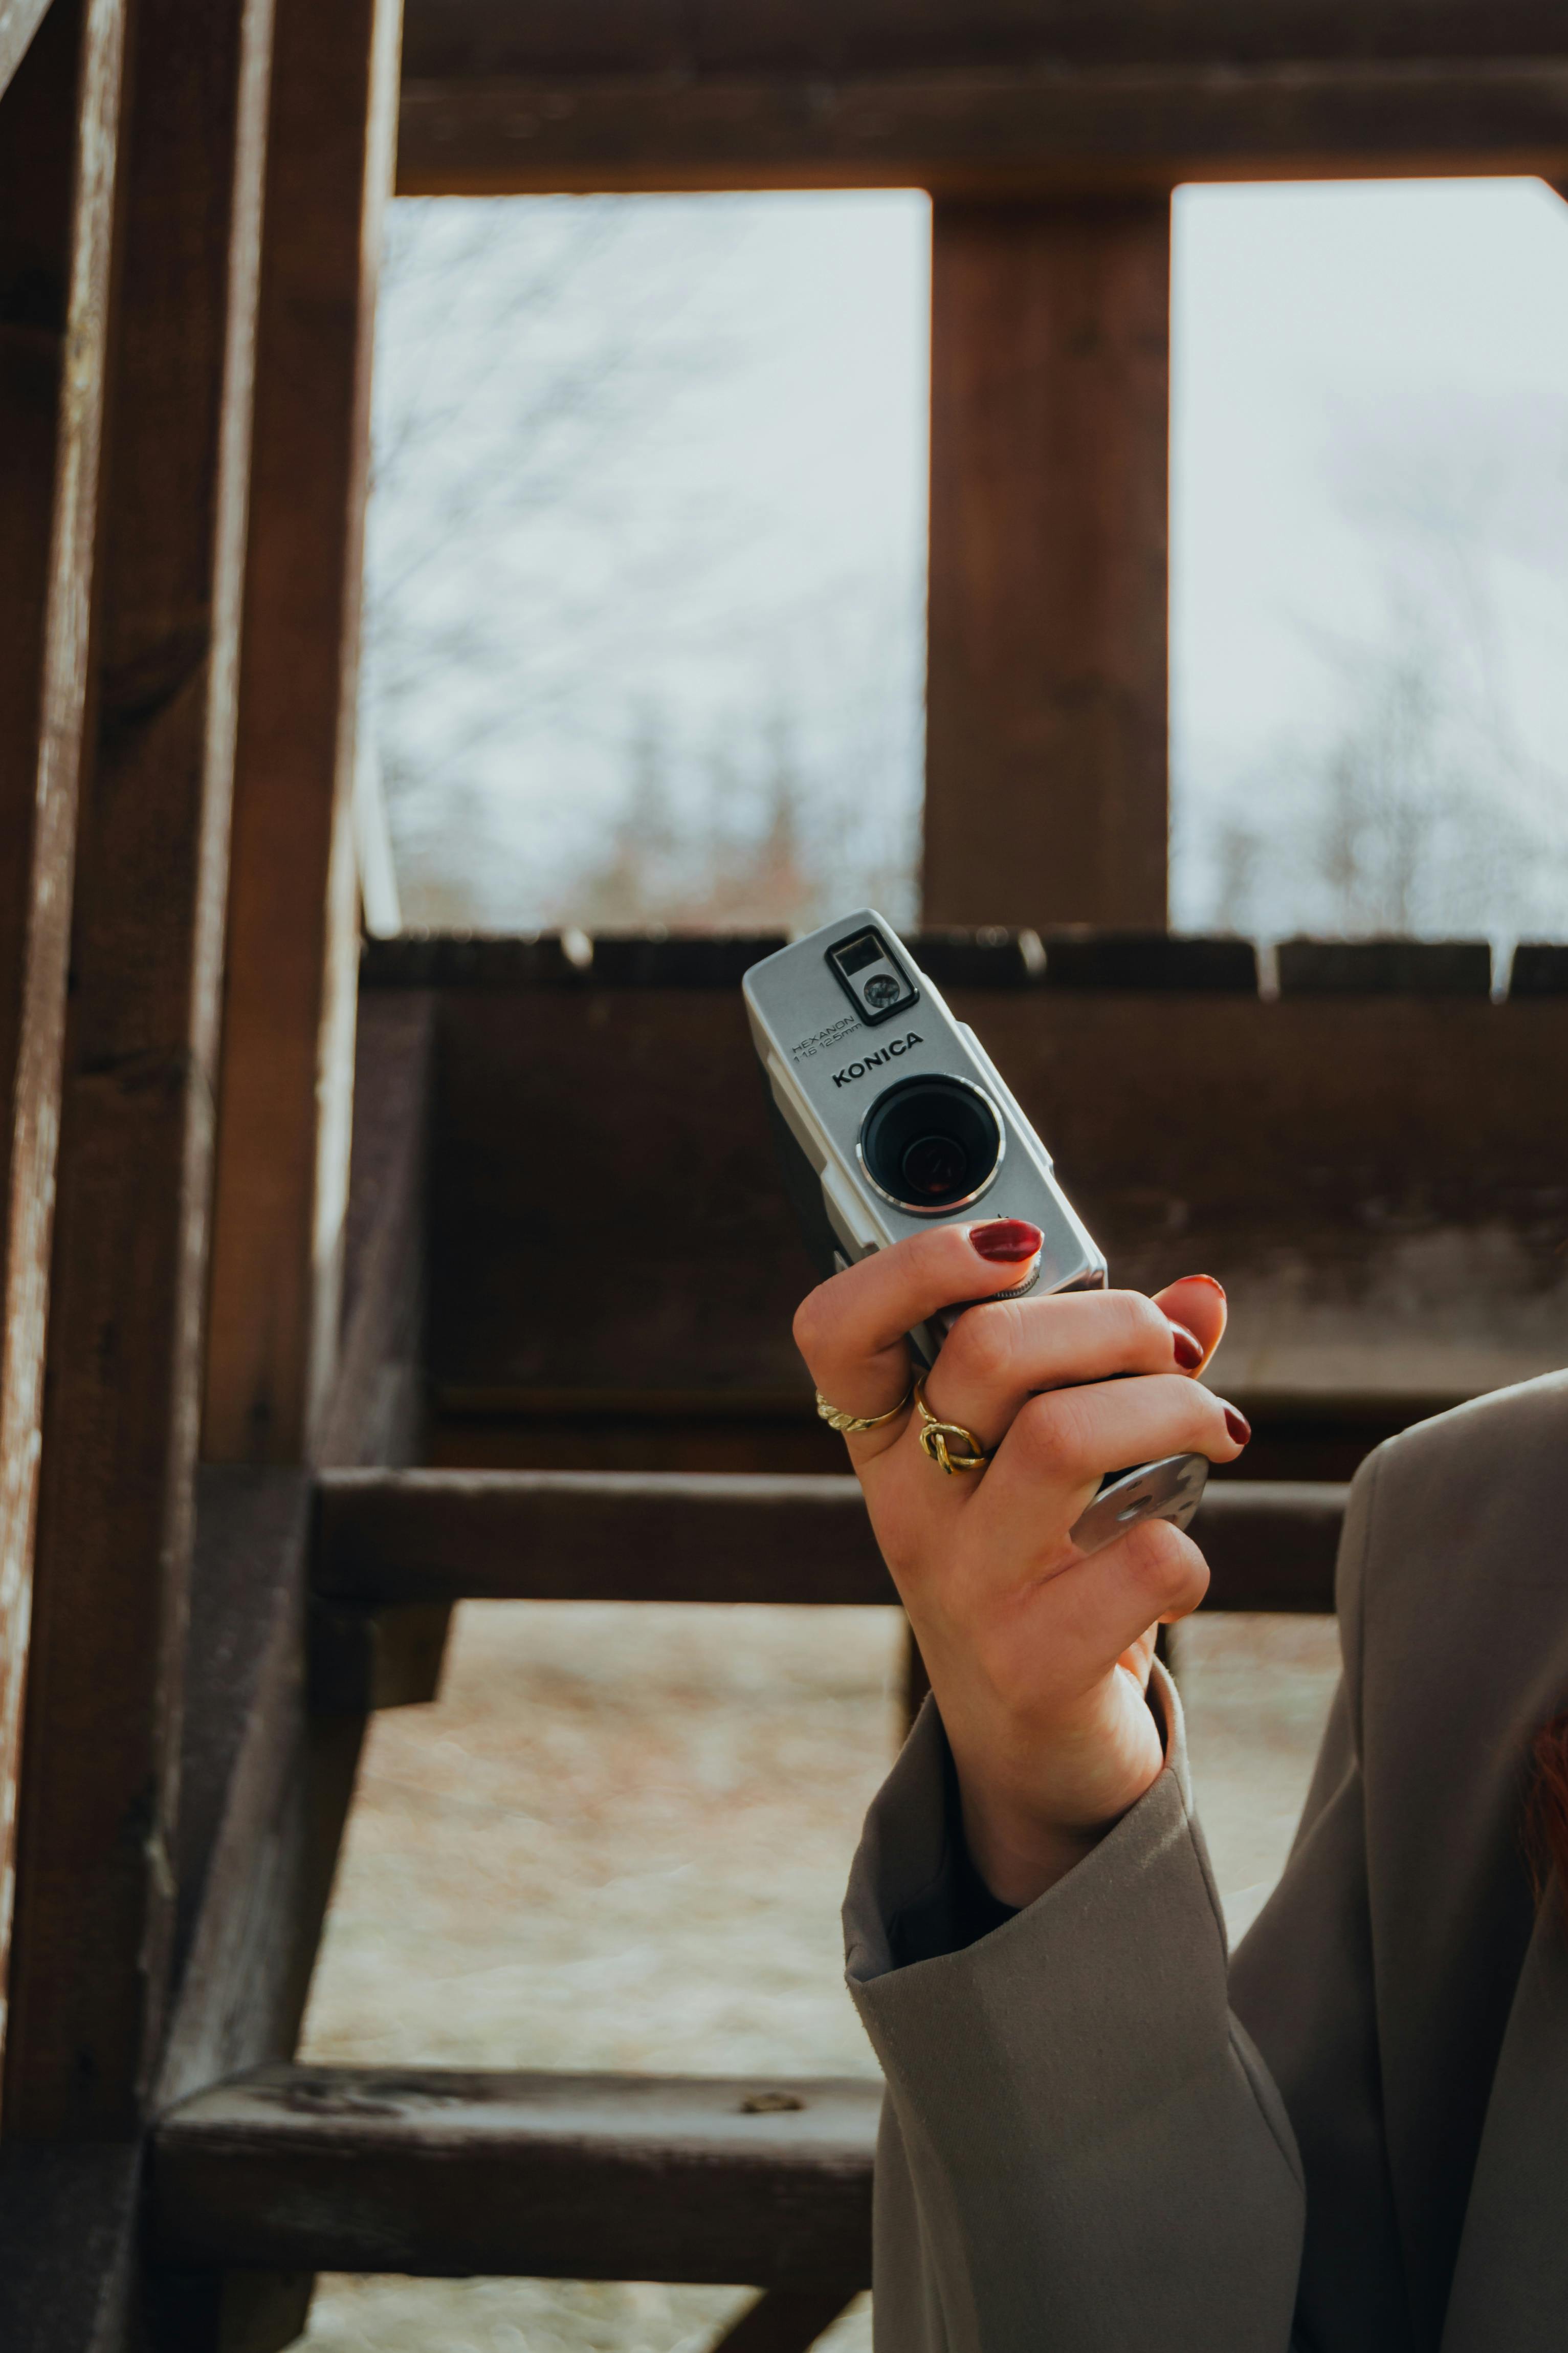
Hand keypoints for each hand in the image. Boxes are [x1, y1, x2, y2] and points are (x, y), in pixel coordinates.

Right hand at [792, 1221, 1247, 1907]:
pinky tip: (1185, 1558)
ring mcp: (965, 1589)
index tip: (1018, 1245)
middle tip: (1170, 1351)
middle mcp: (911, 1511)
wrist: (1041, 1756)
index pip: (837, 1332)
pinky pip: (1140, 1560)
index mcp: (892, 1446)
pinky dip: (1193, 1544)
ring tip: (1217, 1430)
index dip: (914, 1266)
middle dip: (1110, 1320)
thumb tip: (1200, 1294)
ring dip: (1173, 1409)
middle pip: (987, 1353)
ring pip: (1065, 1434)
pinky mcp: (1034, 1663)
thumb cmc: (1050, 1575)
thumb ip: (1116, 1371)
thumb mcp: (1052, 1469)